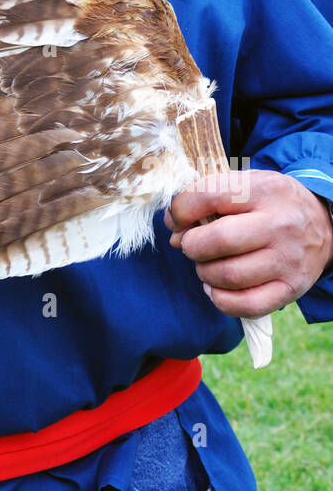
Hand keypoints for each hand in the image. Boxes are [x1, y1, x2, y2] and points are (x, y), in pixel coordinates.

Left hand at [164, 169, 332, 317]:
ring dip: (204, 273)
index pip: (208, 196)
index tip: (177, 218)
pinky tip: (216, 287)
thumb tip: (173, 229)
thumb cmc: (272, 203)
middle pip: (219, 240)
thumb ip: (206, 198)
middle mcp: (280, 224)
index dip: (181, 210)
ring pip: (229, 276)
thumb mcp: (246, 185)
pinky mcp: (291, 288)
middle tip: (191, 245)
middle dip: (191, 245)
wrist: (324, 225)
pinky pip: (246, 306)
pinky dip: (221, 300)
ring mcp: (288, 259)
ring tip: (205, 264)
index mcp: (265, 190)